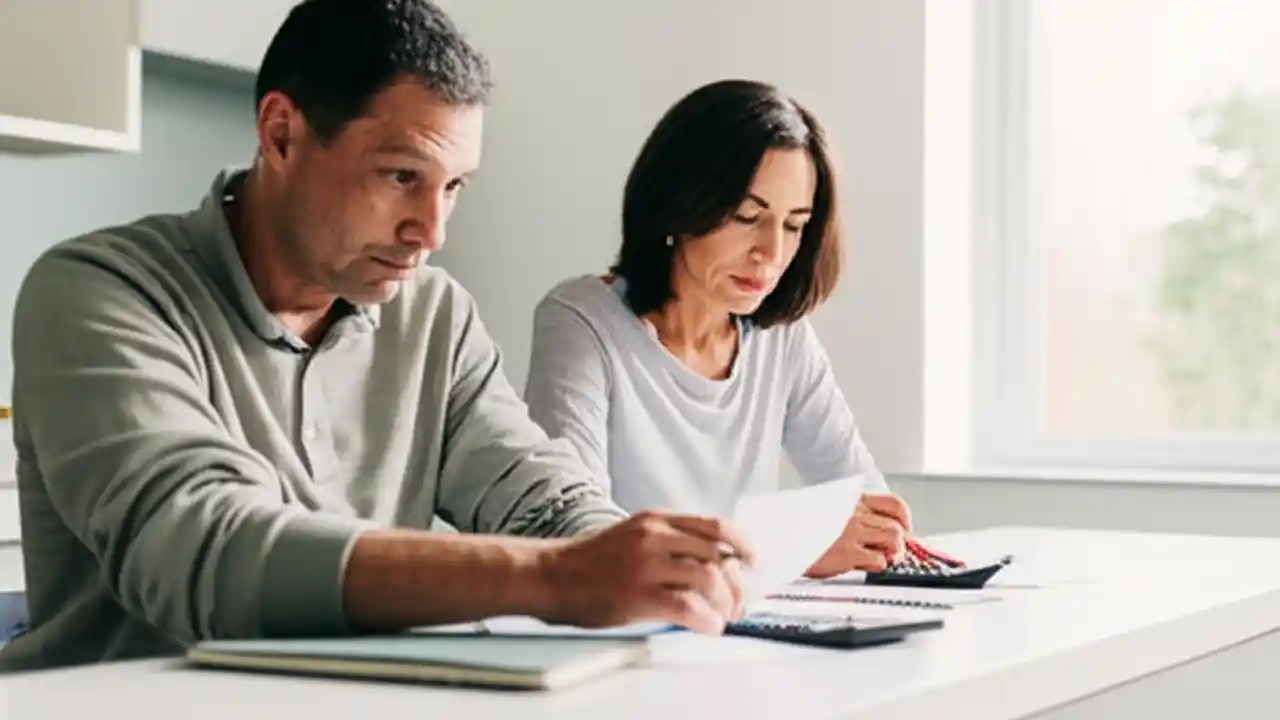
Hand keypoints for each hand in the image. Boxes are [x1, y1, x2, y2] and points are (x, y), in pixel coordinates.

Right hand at [537, 511, 755, 633]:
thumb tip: (712, 565)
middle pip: (717, 555)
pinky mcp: (638, 595)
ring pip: (708, 580)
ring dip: (725, 604)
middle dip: (738, 584)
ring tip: (723, 618)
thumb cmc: (592, 562)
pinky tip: (708, 626)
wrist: (551, 575)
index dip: (742, 544)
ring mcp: (646, 565)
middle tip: (739, 603)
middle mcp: (655, 536)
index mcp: (657, 520)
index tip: (754, 560)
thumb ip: (670, 543)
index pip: (715, 526)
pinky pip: (688, 607)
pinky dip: (707, 620)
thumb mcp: (633, 536)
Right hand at [803, 493, 912, 577]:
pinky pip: (878, 560)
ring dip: (894, 552)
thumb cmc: (804, 529)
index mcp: (852, 502)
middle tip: (896, 552)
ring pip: (893, 539)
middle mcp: (854, 514)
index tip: (907, 530)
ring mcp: (851, 532)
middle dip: (902, 542)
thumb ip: (855, 518)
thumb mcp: (831, 513)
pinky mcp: (846, 553)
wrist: (780, 538)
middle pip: (896, 526)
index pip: (893, 505)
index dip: (905, 520)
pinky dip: (879, 565)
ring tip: (885, 559)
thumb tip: (882, 533)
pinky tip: (869, 566)